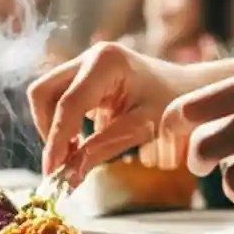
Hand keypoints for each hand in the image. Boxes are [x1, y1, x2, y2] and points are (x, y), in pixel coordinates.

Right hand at [28, 42, 199, 181]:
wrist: (189, 90)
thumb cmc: (173, 106)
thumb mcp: (140, 130)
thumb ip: (101, 150)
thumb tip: (66, 177)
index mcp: (106, 63)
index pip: (67, 104)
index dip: (55, 141)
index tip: (52, 172)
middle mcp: (90, 56)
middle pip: (44, 92)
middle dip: (48, 128)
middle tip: (63, 161)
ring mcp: (85, 63)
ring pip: (47, 96)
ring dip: (53, 127)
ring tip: (74, 155)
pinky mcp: (85, 75)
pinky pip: (60, 99)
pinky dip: (63, 124)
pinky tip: (81, 144)